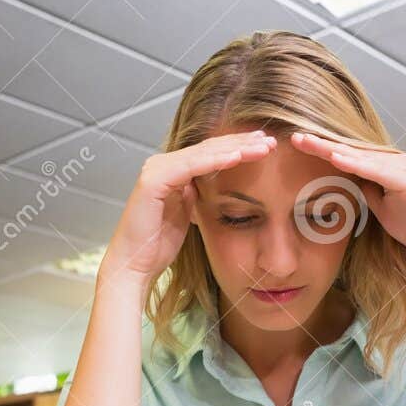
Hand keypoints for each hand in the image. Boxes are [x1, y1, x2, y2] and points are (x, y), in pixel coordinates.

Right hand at [99, 130, 276, 286]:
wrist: (135, 265)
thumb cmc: (158, 245)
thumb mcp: (187, 215)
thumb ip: (198, 196)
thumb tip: (217, 186)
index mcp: (171, 171)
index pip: (209, 153)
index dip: (238, 147)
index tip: (265, 146)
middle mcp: (162, 164)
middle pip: (208, 148)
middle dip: (241, 142)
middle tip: (271, 140)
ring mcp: (156, 169)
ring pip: (203, 153)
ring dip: (235, 148)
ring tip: (263, 146)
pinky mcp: (153, 180)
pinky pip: (190, 166)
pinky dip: (215, 161)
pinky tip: (237, 157)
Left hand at [289, 132, 405, 278]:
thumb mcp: (382, 205)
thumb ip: (367, 188)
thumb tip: (347, 179)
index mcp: (392, 164)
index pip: (353, 153)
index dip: (326, 148)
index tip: (299, 144)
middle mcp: (400, 160)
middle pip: (355, 149)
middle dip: (324, 143)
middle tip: (294, 136)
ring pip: (364, 157)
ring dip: (334, 149)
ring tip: (308, 143)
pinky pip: (379, 172)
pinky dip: (357, 165)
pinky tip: (336, 159)